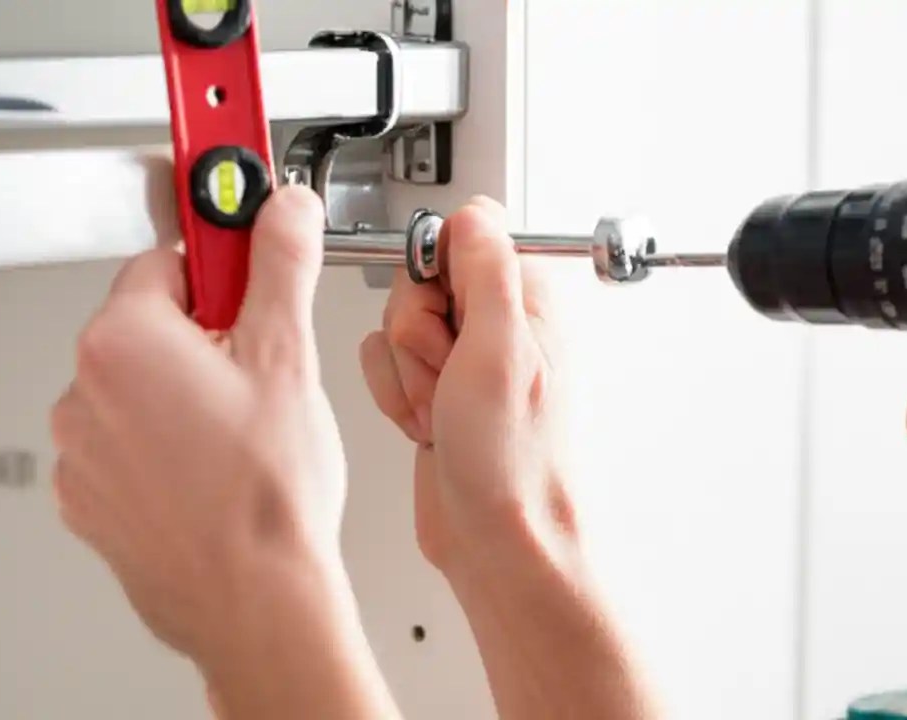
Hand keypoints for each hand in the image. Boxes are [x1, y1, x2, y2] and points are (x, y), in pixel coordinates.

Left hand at [50, 186, 348, 671]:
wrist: (257, 601)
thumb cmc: (266, 497)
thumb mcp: (287, 356)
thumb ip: (280, 264)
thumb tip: (282, 209)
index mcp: (123, 340)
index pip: (168, 260)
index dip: (221, 266)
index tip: (242, 257)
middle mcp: (83, 391)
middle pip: (151, 325)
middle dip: (207, 335)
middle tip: (261, 367)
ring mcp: (82, 451)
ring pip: (140, 389)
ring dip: (184, 394)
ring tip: (242, 432)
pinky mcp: (91, 499)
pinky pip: (127, 446)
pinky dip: (164, 447)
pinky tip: (214, 469)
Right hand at [359, 196, 573, 572]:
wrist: (493, 537)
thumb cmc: (513, 461)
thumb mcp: (500, 349)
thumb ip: (487, 268)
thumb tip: (472, 211)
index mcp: (523, 299)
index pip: (454, 238)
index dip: (433, 279)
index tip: (446, 320)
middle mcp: (494, 322)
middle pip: (414, 285)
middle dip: (416, 339)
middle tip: (447, 377)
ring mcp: (461, 358)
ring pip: (392, 327)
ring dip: (405, 376)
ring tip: (441, 410)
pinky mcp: (433, 386)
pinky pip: (382, 366)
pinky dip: (394, 397)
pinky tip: (426, 425)